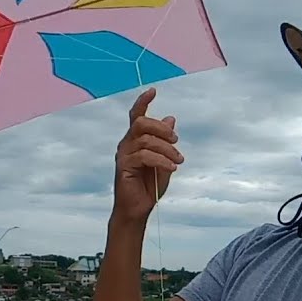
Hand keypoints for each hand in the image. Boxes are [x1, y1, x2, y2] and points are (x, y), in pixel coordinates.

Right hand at [113, 88, 183, 223]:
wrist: (138, 209)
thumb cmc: (149, 186)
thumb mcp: (164, 160)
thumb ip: (166, 141)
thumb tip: (171, 119)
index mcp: (135, 140)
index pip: (136, 115)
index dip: (143, 101)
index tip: (153, 90)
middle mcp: (127, 144)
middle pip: (142, 122)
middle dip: (161, 128)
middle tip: (176, 141)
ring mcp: (123, 154)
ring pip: (146, 139)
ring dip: (166, 149)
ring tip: (178, 161)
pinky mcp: (123, 166)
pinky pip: (144, 155)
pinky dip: (161, 160)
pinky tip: (172, 168)